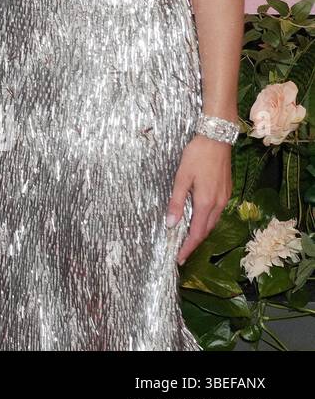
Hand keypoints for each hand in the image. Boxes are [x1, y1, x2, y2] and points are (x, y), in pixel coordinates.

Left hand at [166, 135, 231, 263]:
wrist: (216, 139)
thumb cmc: (196, 156)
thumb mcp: (181, 178)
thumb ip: (176, 202)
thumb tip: (171, 224)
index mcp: (206, 202)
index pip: (196, 233)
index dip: (188, 247)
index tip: (179, 259)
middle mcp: (218, 204)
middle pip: (206, 231)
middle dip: (194, 244)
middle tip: (181, 253)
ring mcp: (224, 198)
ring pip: (212, 222)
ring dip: (201, 233)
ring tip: (188, 240)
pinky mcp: (226, 192)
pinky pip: (216, 213)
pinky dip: (207, 221)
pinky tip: (199, 220)